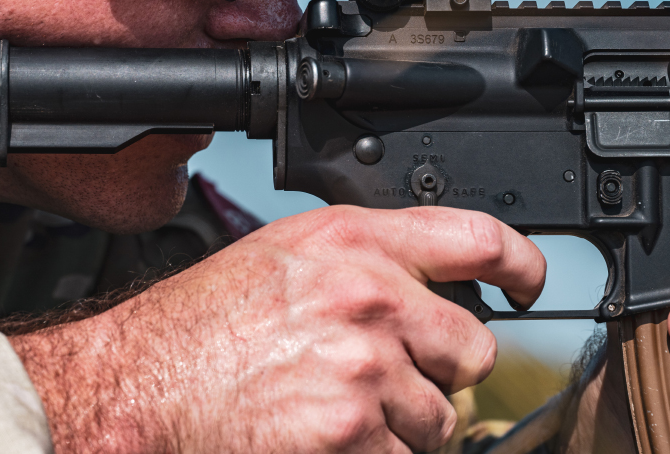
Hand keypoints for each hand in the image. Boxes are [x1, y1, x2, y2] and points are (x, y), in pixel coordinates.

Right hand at [9, 205, 544, 453]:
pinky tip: (323, 439)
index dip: (522, 263)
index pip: (478, 237)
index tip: (530, 283)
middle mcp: (370, 298)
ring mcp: (366, 370)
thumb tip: (428, 290)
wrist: (139, 388)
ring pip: (441, 418)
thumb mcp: (285, 259)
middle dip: (439, 372)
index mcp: (354, 244)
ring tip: (334, 412)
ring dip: (402, 427)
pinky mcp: (355, 436)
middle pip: (472, 347)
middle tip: (381, 378)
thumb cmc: (202, 326)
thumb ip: (365, 262)